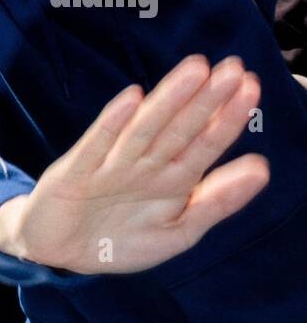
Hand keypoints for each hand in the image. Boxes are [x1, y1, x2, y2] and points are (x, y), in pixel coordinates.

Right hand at [0, 55, 268, 273]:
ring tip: (195, 70)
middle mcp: (145, 165)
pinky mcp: (76, 172)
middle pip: (179, 127)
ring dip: (169, 99)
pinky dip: (113, 123)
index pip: (205, 142)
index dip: (228, 117)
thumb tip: (262, 168)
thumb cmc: (119, 240)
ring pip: (145, 129)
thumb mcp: (177, 232)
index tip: (251, 87)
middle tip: (231, 67)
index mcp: (173, 179)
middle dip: (206, 99)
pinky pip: (97, 145)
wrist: (60, 255)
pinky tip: (132, 99)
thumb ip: (217, 202)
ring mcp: (110, 165)